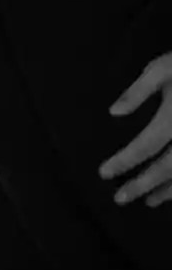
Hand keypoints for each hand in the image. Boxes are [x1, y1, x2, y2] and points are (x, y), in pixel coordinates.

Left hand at [100, 52, 171, 206]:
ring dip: (168, 190)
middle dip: (143, 185)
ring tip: (148, 201)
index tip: (104, 173)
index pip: (145, 146)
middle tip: (119, 199)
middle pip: (167, 168)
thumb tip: (114, 112)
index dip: (123, 162)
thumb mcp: (161, 68)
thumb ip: (137, 92)